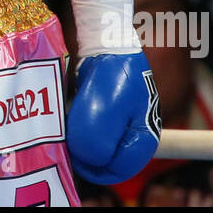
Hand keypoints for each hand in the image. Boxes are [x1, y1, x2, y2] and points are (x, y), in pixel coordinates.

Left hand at [66, 51, 161, 183]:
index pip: (120, 169)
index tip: (74, 158)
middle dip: (88, 155)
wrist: (107, 42)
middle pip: (111, 158)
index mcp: (144, 137)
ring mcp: (126, 119)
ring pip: (102, 143)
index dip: (95, 169)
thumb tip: (86, 158)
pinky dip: (82, 125)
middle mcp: (138, 131)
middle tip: (68, 145)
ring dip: (83, 140)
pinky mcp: (112, 107)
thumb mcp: (100, 116)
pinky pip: (97, 126)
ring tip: (67, 129)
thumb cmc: (109, 79)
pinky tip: (71, 117)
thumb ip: (94, 146)